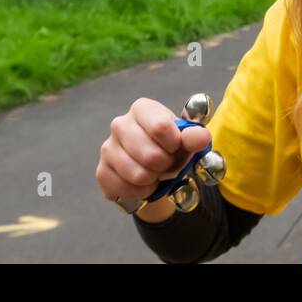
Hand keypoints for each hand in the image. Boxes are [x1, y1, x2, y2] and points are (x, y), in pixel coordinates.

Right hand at [96, 98, 211, 217]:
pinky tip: (144, 183)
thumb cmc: (173, 147)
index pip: (160, 127)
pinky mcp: (101, 171)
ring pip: (137, 175)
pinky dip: (140, 192)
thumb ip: (195, 137)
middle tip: (167, 163)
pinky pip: (125, 189)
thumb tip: (200, 137)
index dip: (174, 144)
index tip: (176, 147)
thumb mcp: (188, 140)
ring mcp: (107, 148)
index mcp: (142, 109)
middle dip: (165, 165)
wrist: (157, 168)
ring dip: (154, 180)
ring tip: (156, 172)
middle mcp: (120, 124)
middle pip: (149, 155)